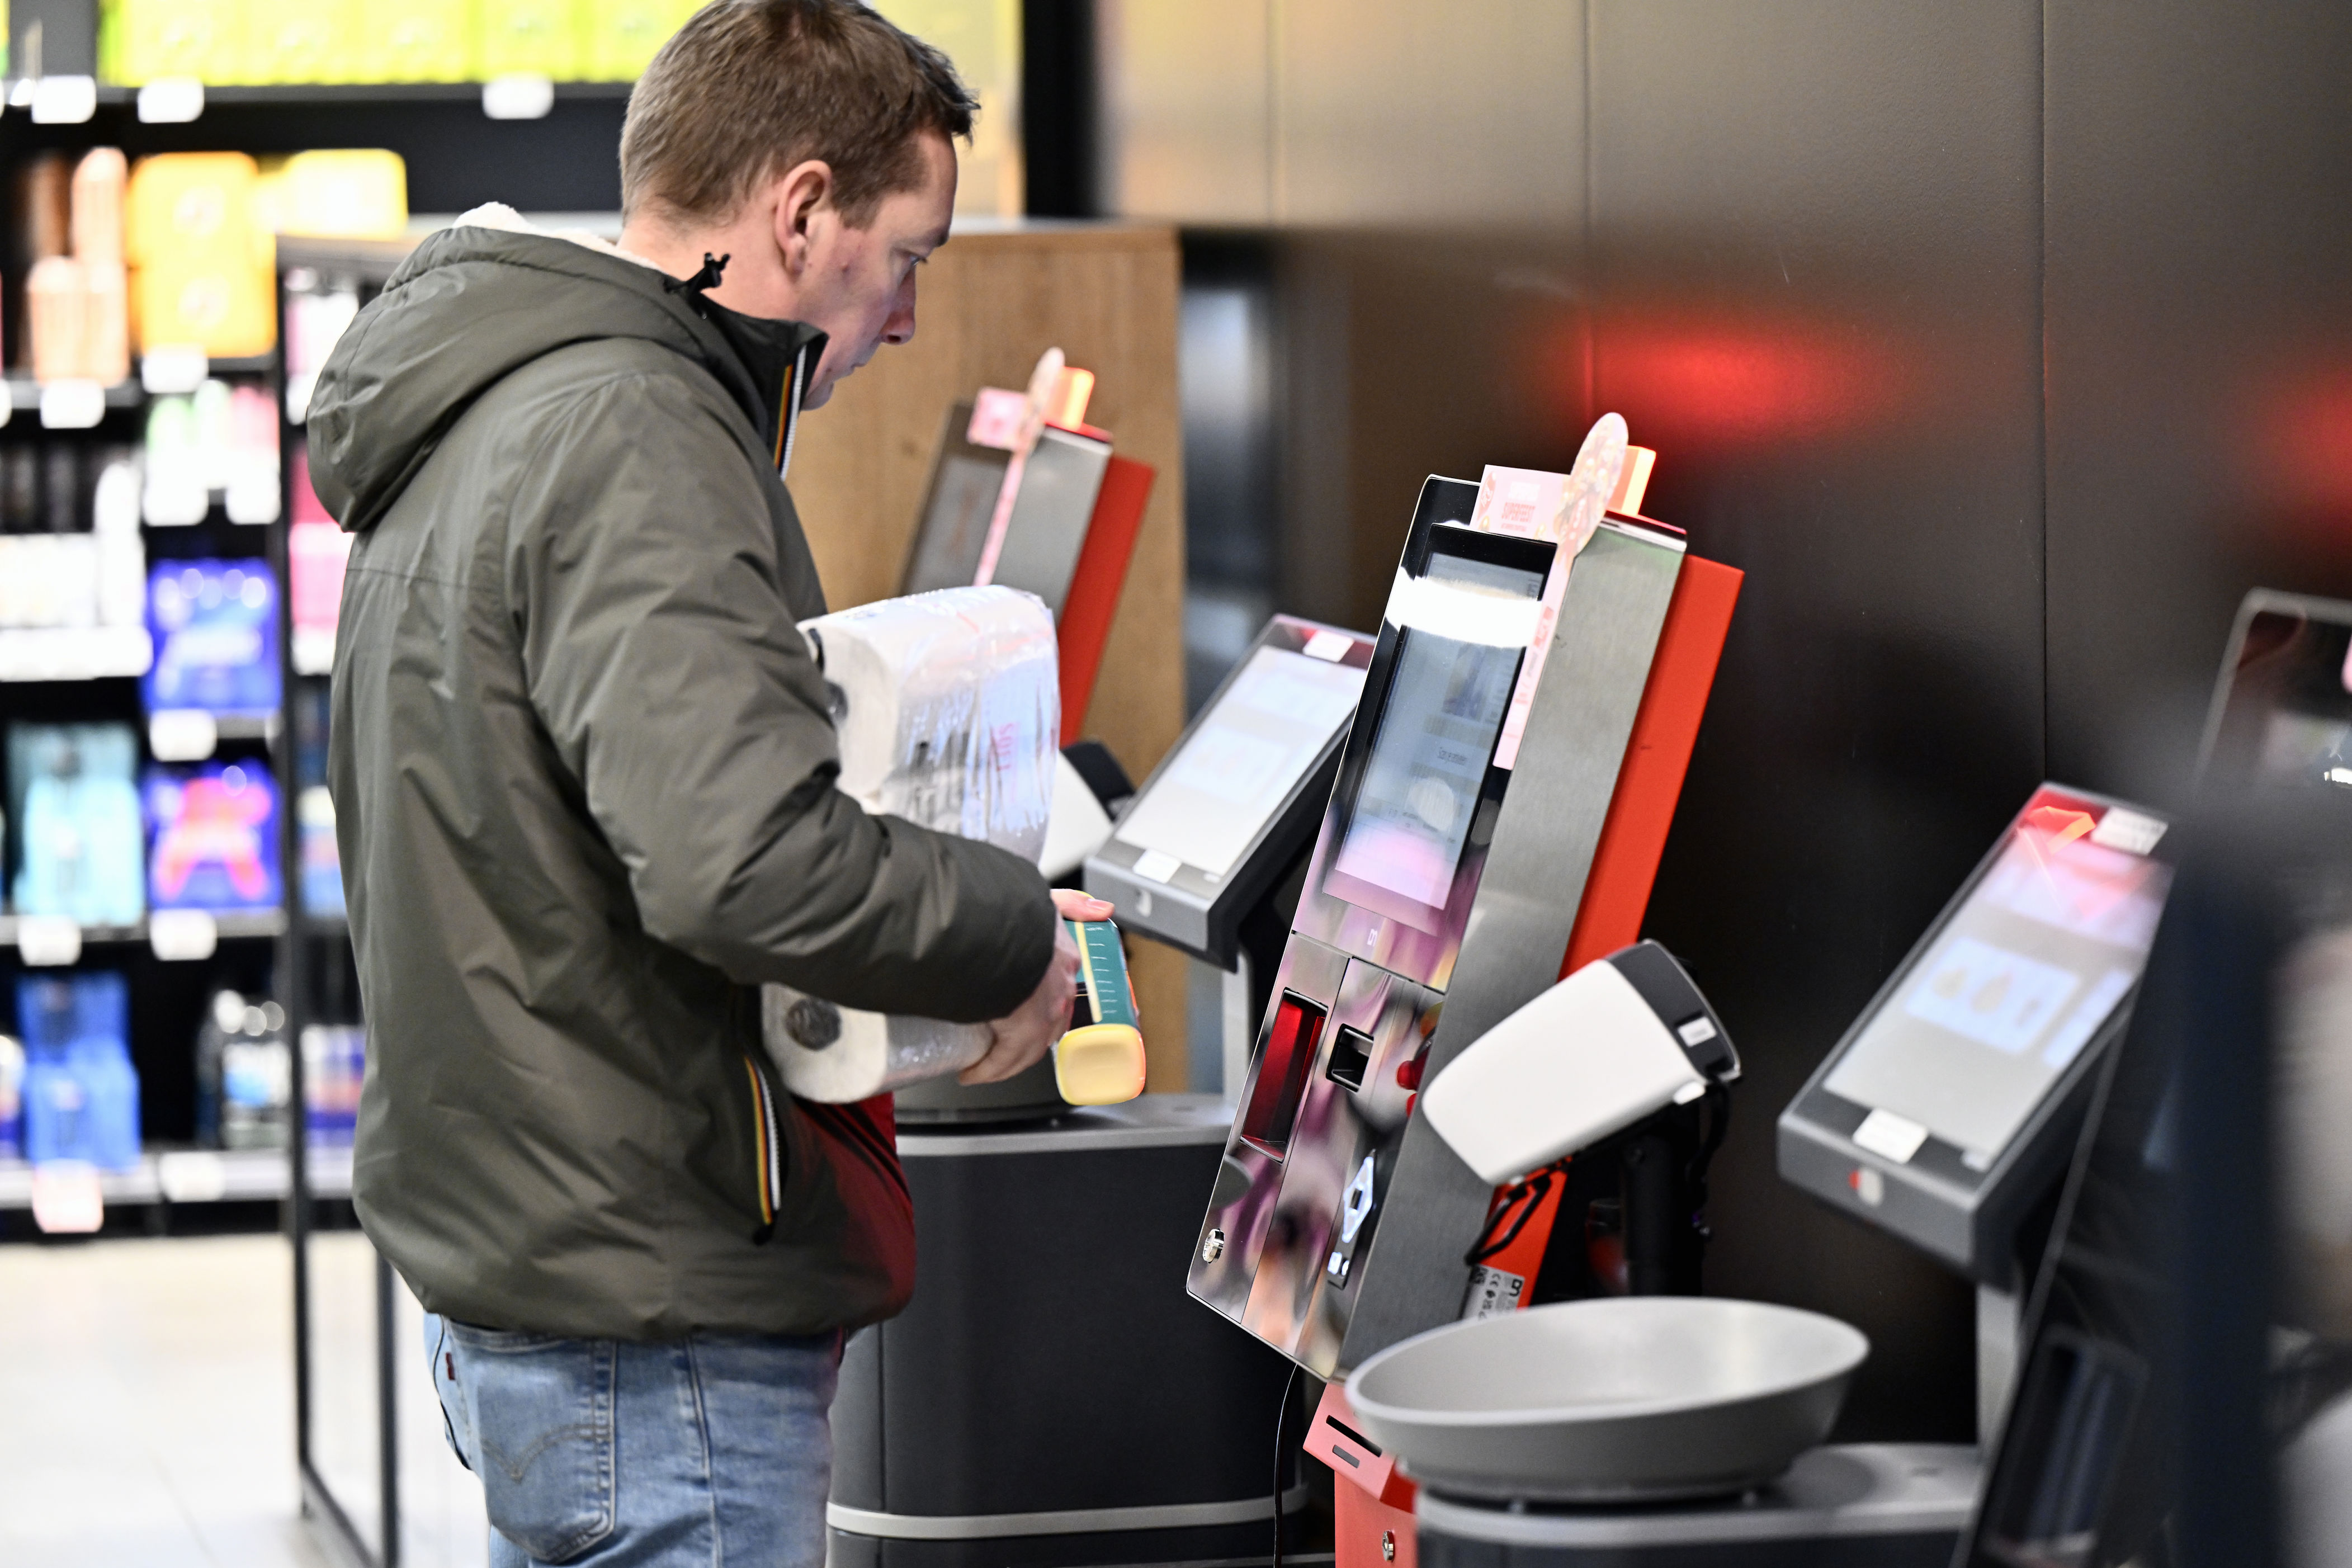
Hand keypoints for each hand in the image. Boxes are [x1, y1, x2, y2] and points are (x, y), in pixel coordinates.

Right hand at [958, 889, 1113, 1084]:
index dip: (1044, 1007)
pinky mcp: (1022, 1030)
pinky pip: (1003, 1060)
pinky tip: (972, 1072)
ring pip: (1028, 1050)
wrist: (994, 925)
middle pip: (1047, 1027)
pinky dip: (987, 1069)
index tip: (1025, 1014)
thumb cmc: (1012, 913)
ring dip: (1005, 1061)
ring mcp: (1044, 1012)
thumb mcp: (1046, 901)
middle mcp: (1059, 990)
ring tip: (984, 1064)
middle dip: (1025, 1040)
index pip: (1060, 992)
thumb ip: (1072, 903)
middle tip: (1001, 1046)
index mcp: (1064, 960)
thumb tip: (1102, 909)